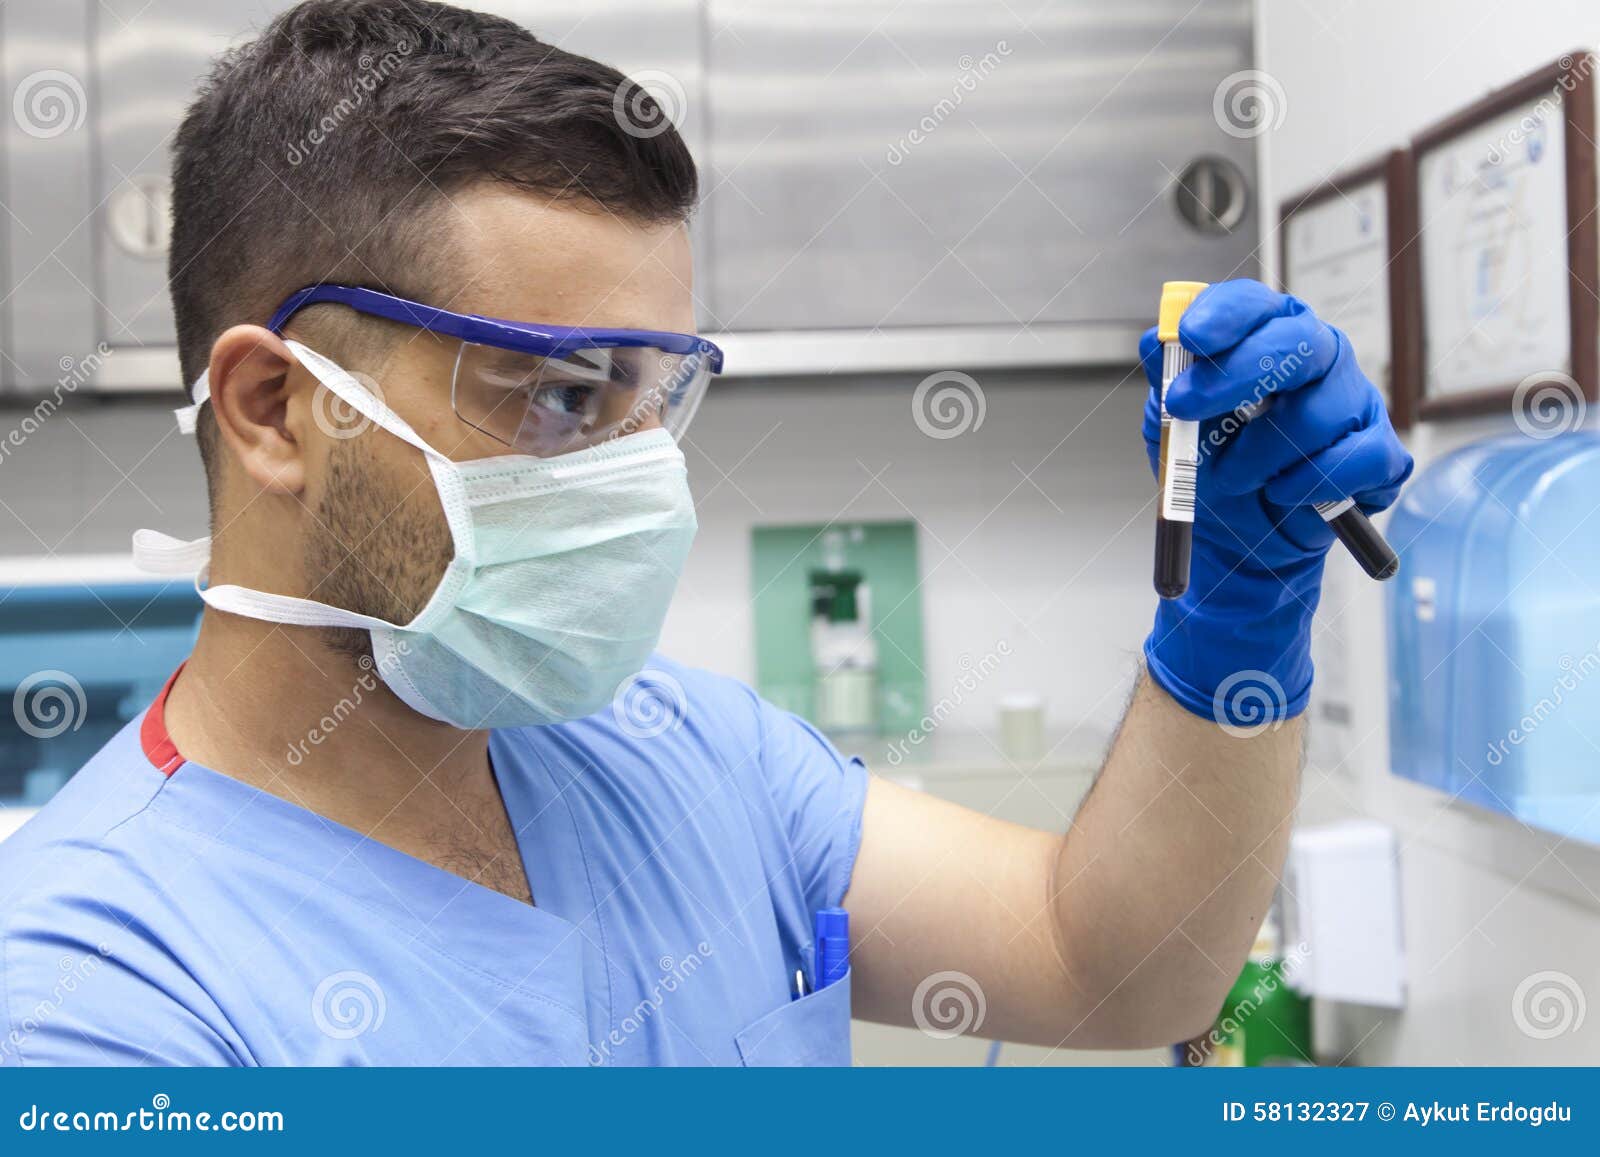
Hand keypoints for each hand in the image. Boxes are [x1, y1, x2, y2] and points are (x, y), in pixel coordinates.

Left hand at [1137, 279, 1412, 724]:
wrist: (1239, 542)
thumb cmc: (1211, 470)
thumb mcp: (1173, 427)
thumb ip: (1169, 381)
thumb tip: (1157, 340)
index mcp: (1266, 337)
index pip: (1255, 305)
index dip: (1225, 315)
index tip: (1190, 336)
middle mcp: (1317, 358)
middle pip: (1298, 342)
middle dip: (1236, 375)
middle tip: (1185, 408)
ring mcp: (1353, 403)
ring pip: (1319, 411)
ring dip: (1260, 454)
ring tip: (1237, 477)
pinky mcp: (1379, 453)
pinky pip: (1358, 459)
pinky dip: (1310, 483)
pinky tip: (1283, 493)